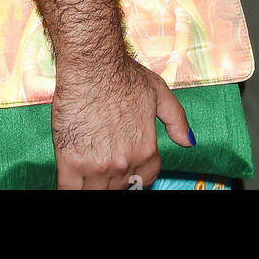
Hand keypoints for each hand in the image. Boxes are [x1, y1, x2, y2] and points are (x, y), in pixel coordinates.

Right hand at [52, 55, 192, 188]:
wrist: (92, 65)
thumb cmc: (122, 74)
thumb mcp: (159, 93)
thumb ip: (177, 120)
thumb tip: (188, 141)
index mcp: (146, 149)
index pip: (145, 180)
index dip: (136, 173)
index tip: (125, 164)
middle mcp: (125, 163)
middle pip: (119, 189)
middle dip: (114, 179)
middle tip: (105, 161)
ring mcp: (97, 165)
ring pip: (96, 193)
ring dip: (94, 184)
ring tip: (90, 169)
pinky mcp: (71, 162)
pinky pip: (69, 191)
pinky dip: (72, 189)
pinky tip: (73, 181)